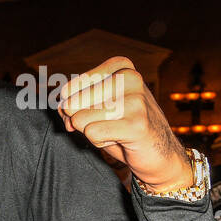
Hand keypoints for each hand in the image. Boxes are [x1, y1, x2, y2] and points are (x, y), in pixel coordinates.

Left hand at [56, 57, 191, 191]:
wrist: (158, 153)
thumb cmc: (121, 126)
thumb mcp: (95, 106)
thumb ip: (73, 101)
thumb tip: (62, 108)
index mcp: (121, 68)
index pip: (69, 89)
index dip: (72, 107)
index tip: (95, 111)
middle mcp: (130, 78)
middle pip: (71, 104)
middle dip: (79, 121)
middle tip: (105, 124)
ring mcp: (135, 100)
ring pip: (80, 120)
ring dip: (92, 132)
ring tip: (115, 130)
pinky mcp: (136, 124)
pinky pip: (92, 133)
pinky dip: (99, 142)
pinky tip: (119, 139)